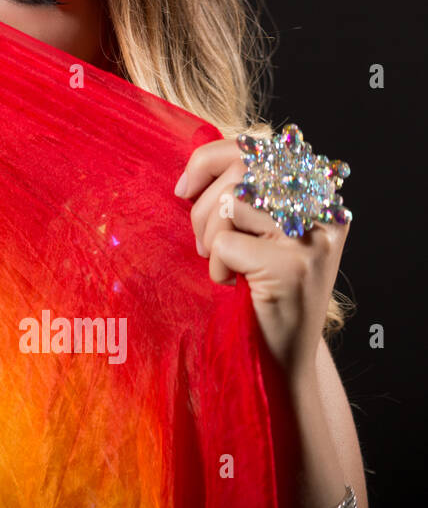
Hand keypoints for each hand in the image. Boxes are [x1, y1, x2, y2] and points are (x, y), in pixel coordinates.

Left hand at [174, 139, 350, 377]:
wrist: (283, 360)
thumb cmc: (261, 291)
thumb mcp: (258, 234)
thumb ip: (243, 193)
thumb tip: (193, 171)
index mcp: (318, 194)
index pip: (257, 147)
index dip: (210, 159)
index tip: (184, 189)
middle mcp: (324, 210)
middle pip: (242, 169)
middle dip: (204, 206)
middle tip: (202, 243)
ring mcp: (312, 238)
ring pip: (231, 201)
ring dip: (210, 235)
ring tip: (225, 265)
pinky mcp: (294, 266)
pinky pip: (226, 242)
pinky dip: (218, 266)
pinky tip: (236, 286)